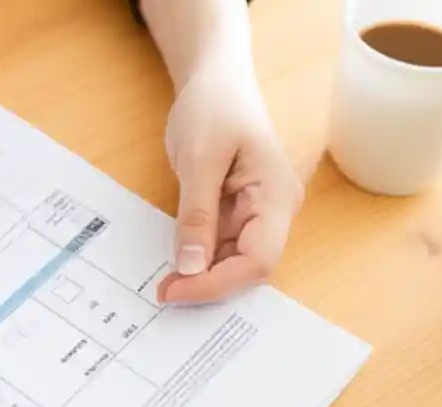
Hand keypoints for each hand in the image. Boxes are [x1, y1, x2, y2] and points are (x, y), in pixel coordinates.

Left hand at [156, 69, 302, 304]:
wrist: (215, 80)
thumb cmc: (214, 107)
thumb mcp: (198, 160)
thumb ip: (196, 216)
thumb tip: (190, 267)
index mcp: (277, 195)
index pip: (258, 260)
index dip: (217, 283)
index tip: (176, 290)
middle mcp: (276, 211)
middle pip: (249, 267)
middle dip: (209, 284)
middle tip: (164, 292)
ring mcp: (260, 213)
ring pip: (235, 262)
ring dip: (202, 275)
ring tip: (165, 282)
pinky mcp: (240, 213)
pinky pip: (224, 247)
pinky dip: (200, 259)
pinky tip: (176, 265)